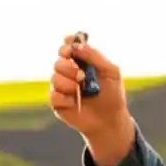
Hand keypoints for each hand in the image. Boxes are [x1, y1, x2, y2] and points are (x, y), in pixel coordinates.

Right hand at [50, 34, 135, 165]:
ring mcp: (62, 87)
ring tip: (80, 90)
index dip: (67, 45)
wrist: (110, 120)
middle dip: (69, 67)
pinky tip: (74, 102)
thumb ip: (95, 55)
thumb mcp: (111, 71)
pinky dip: (64, 97)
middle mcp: (69, 72)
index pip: (68, 46)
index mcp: (81, 61)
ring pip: (54, 77)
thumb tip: (77, 45)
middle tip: (82, 76)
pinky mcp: (57, 102)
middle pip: (58, 61)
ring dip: (68, 83)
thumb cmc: (112, 94)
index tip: (70, 49)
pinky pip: (53, 95)